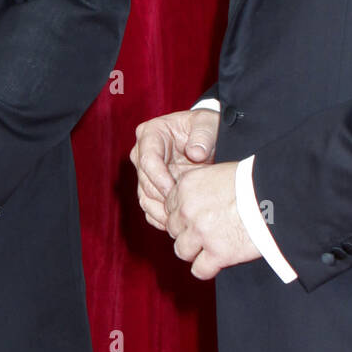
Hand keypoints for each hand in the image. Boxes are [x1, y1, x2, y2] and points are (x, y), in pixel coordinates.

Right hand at [130, 108, 219, 229]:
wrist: (208, 138)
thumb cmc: (205, 127)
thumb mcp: (207, 125)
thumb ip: (202, 136)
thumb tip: (195, 153)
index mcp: (151, 133)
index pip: (148, 159)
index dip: (159, 177)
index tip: (174, 190)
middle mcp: (142, 153)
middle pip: (144, 182)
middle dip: (162, 198)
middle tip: (182, 210)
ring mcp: (146, 172)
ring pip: (145, 198)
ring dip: (161, 212)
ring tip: (179, 222)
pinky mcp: (151, 188)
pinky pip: (150, 208)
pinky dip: (160, 218)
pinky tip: (175, 226)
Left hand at [164, 161, 260, 278]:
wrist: (274, 196)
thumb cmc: (252, 181)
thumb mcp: (219, 173)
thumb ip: (201, 187)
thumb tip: (196, 199)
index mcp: (186, 186)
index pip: (169, 206)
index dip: (182, 214)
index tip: (193, 218)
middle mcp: (188, 210)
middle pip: (174, 229)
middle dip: (187, 232)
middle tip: (204, 233)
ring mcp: (201, 233)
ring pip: (182, 250)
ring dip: (194, 251)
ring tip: (209, 249)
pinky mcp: (217, 254)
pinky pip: (199, 270)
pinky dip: (206, 269)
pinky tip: (216, 263)